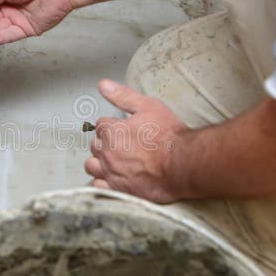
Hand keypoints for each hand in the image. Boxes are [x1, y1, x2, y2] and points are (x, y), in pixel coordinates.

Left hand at [84, 80, 188, 203]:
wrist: (183, 165)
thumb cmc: (169, 137)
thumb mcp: (149, 106)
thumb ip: (123, 96)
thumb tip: (103, 85)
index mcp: (112, 131)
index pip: (101, 125)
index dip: (114, 126)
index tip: (126, 129)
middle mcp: (107, 153)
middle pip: (95, 145)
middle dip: (106, 143)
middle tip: (124, 144)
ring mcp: (111, 173)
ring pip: (91, 165)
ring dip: (99, 161)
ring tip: (114, 160)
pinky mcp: (118, 190)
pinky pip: (98, 186)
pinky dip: (102, 181)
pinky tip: (113, 177)